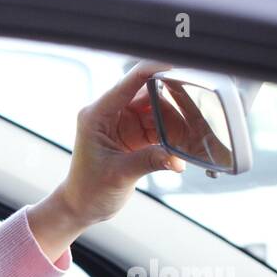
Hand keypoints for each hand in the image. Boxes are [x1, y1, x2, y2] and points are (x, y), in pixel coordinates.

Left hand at [60, 59, 188, 224]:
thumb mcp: (119, 175)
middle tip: (194, 119)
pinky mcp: (133, 135)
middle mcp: (109, 113)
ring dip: (175, 124)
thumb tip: (178, 158)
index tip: (180, 69)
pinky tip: (181, 148)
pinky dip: (171, 135)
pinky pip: (159, 127)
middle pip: (149, 95)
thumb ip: (149, 161)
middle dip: (173, 106)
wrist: (81, 206)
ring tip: (188, 142)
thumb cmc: (88, 190)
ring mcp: (122, 123)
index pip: (129, 81)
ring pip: (158, 111)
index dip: (155, 70)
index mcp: (97, 114)